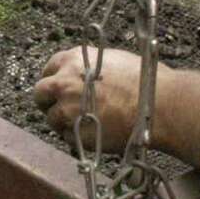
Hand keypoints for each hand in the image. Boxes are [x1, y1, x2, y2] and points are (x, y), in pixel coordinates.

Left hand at [33, 46, 149, 147]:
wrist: (159, 105)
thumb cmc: (144, 81)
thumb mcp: (114, 60)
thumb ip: (91, 67)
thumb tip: (85, 75)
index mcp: (73, 59)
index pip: (49, 68)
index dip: (54, 79)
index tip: (59, 89)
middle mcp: (64, 82)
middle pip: (40, 93)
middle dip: (48, 102)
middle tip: (62, 109)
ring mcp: (66, 109)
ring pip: (52, 119)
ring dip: (64, 123)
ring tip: (87, 124)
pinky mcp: (74, 134)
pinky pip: (68, 138)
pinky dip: (78, 138)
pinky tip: (97, 134)